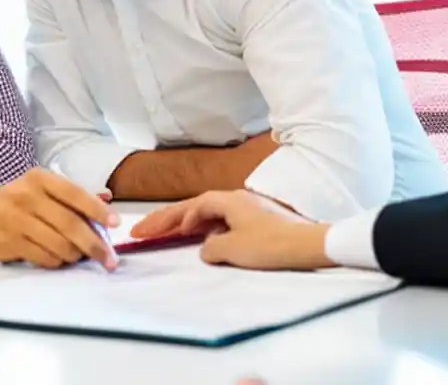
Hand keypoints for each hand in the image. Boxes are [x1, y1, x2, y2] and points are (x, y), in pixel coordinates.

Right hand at [0, 168, 119, 270]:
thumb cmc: (10, 202)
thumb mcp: (37, 189)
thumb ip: (69, 196)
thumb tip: (106, 199)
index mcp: (39, 179)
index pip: (75, 194)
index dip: (97, 210)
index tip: (115, 224)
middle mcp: (28, 196)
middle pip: (71, 224)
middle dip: (95, 245)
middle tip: (109, 259)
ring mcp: (17, 220)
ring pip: (60, 245)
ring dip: (74, 255)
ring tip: (77, 256)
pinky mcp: (10, 242)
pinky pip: (45, 257)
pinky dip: (57, 262)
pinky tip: (57, 259)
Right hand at [130, 190, 332, 270]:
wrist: (306, 245)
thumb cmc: (269, 244)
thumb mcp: (233, 249)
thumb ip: (211, 248)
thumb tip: (206, 248)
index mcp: (226, 200)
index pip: (190, 206)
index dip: (169, 219)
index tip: (150, 232)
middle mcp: (235, 199)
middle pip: (194, 206)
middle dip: (167, 219)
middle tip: (141, 230)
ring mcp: (247, 208)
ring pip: (207, 212)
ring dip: (185, 222)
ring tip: (164, 233)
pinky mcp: (257, 220)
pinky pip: (221, 220)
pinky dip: (205, 228)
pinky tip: (201, 238)